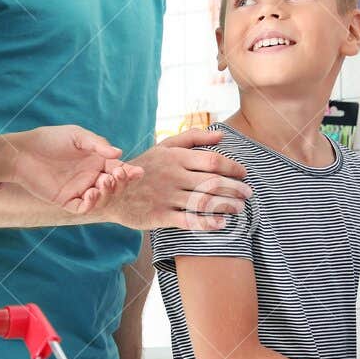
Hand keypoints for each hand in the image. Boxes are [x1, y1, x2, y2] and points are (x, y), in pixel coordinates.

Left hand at [0, 126, 142, 215]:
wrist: (23, 151)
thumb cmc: (50, 140)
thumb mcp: (77, 136)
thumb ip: (97, 144)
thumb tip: (119, 154)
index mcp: (96, 162)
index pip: (118, 170)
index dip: (129, 172)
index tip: (137, 172)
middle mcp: (90, 177)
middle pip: (114, 187)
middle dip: (120, 183)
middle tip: (117, 175)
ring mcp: (79, 190)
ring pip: (101, 199)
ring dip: (108, 193)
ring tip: (105, 182)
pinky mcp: (66, 200)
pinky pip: (82, 207)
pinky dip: (91, 203)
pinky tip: (92, 192)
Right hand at [101, 129, 251, 230]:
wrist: (111, 189)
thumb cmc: (145, 167)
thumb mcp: (165, 146)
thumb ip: (193, 137)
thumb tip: (221, 135)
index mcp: (176, 157)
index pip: (213, 161)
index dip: (233, 168)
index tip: (244, 174)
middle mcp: (173, 176)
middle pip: (212, 182)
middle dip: (235, 189)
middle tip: (248, 194)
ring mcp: (167, 196)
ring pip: (204, 201)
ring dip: (226, 205)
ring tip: (239, 208)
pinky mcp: (160, 215)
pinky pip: (188, 220)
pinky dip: (207, 222)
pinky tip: (221, 223)